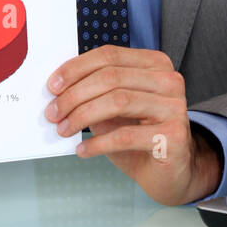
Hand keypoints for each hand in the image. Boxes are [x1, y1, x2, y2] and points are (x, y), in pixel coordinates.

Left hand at [45, 47, 222, 204]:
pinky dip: (98, 143)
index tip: (52, 85)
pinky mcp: (173, 137)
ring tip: (63, 129)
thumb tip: (58, 89)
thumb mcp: (114, 108)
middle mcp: (169, 81)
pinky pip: (126, 136)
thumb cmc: (139, 136)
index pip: (110, 55)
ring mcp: (174, 108)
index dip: (76, 68)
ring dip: (82, 116)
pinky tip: (82, 150)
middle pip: (111, 77)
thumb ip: (95, 92)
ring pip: (118, 101)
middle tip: (52, 112)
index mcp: (155, 64)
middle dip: (74, 95)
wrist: (172, 171)